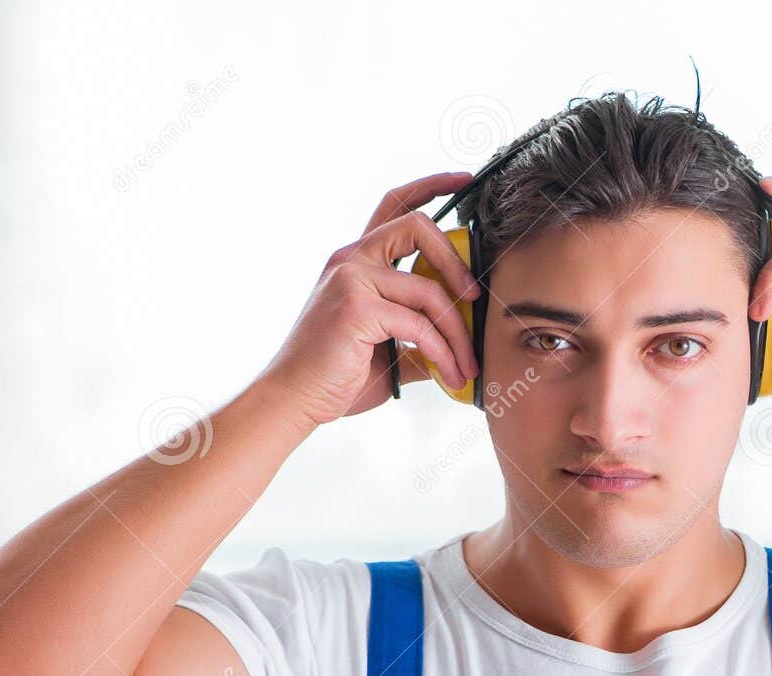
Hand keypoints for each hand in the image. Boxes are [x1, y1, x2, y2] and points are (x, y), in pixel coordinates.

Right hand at [256, 172, 482, 427]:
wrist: (295, 399)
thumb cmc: (337, 376)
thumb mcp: (389, 349)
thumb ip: (421, 335)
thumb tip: (464, 342)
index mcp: (356, 261)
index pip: (394, 206)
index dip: (431, 187)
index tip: (464, 180)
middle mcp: (351, 260)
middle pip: (416, 226)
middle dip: (456, 259)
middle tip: (476, 296)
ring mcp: (351, 279)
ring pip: (429, 289)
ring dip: (458, 332)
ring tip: (467, 365)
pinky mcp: (357, 306)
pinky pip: (420, 324)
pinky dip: (443, 352)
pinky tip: (450, 374)